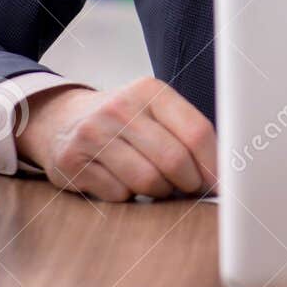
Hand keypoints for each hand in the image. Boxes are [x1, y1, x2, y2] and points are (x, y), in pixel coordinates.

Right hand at [14, 77, 217, 202]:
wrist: (61, 120)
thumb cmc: (122, 121)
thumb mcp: (154, 111)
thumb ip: (187, 133)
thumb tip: (224, 175)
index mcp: (150, 90)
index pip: (197, 132)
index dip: (215, 165)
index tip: (222, 185)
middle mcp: (120, 107)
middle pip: (175, 161)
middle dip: (189, 183)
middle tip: (188, 188)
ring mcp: (93, 134)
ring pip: (148, 182)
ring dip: (159, 192)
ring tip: (155, 182)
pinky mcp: (73, 162)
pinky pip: (118, 195)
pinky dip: (128, 196)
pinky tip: (121, 181)